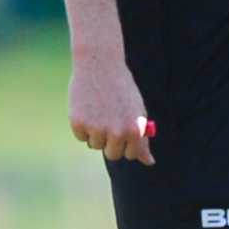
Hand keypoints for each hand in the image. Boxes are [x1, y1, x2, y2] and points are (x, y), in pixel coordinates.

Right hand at [69, 49, 154, 164]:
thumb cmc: (122, 89)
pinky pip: (80, 136)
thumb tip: (149, 162)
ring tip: (99, 110)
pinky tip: (87, 108)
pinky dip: (82, 126)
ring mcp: (97, 129)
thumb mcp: (137, 112)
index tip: (123, 134)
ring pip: (95, 145)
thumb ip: (142, 138)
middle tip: (109, 122)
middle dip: (110, 143)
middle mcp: (117, 133)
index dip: (126, 144)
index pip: (131, 154)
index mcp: (135, 130)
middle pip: (112, 154)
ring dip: (96, 133)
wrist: (100, 66)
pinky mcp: (79, 124)